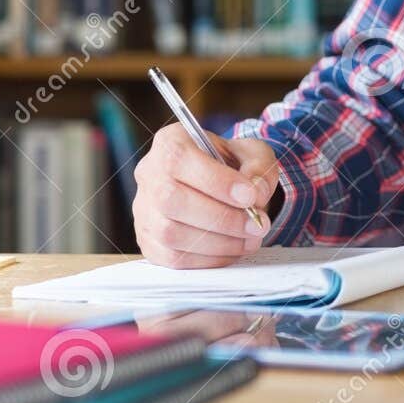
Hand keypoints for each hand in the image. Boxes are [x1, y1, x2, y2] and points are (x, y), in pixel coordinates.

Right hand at [133, 126, 280, 268]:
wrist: (222, 185)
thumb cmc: (233, 166)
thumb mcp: (253, 154)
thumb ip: (259, 167)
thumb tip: (256, 192)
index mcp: (170, 143)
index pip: (178, 160)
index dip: (216, 181)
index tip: (250, 196)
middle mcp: (149, 174)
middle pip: (170, 200)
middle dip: (221, 218)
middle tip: (257, 225)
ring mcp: (144, 210)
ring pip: (170, 233)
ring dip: (218, 242)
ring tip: (250, 238)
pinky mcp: (149, 241)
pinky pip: (173, 258)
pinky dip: (208, 259)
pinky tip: (233, 249)